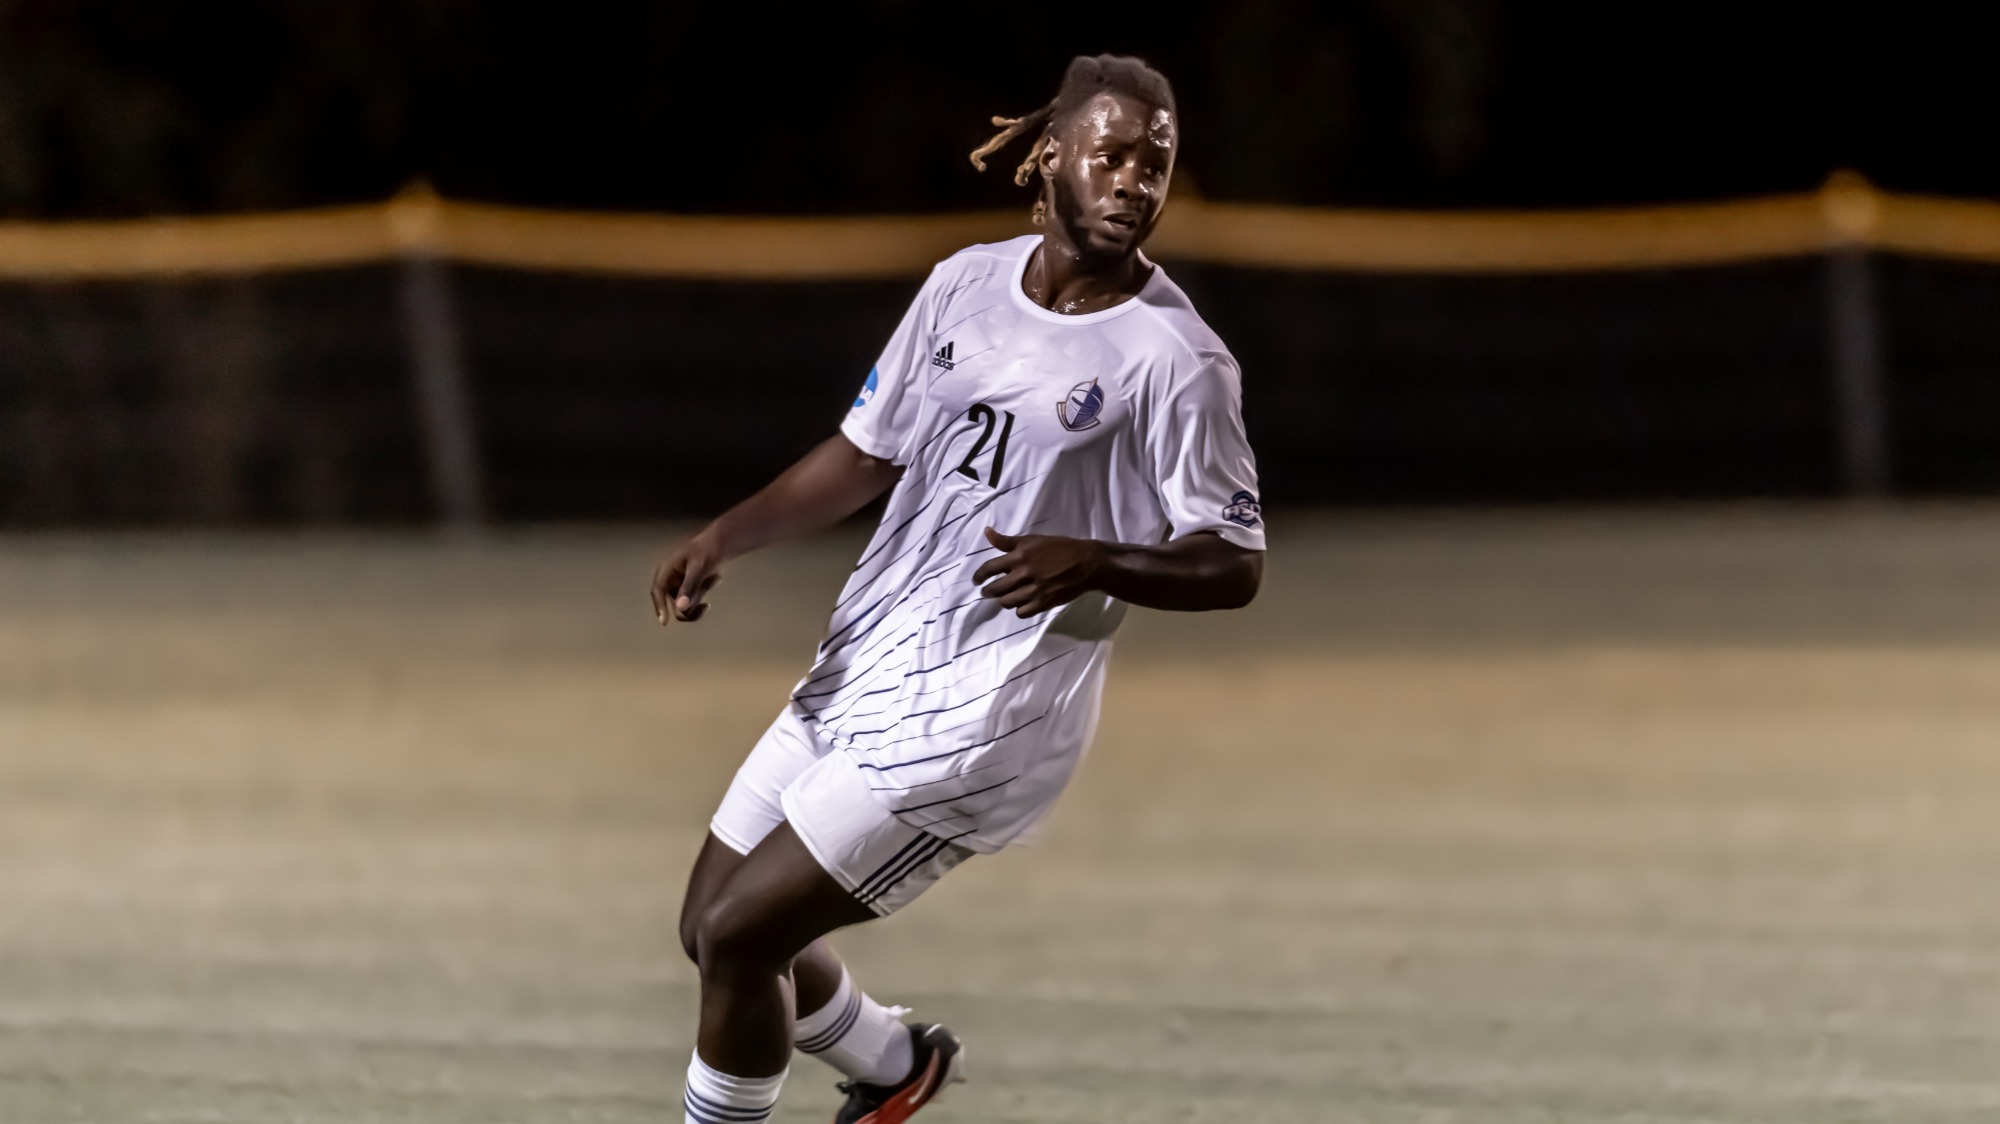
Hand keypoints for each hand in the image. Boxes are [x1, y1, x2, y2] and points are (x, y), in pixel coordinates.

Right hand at [650, 532, 724, 624]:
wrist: (719, 546)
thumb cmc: (706, 551)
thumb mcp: (698, 568)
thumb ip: (689, 587)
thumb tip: (681, 607)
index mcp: (666, 569)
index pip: (658, 591)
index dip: (659, 607)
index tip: (664, 622)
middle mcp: (669, 580)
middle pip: (673, 604)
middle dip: (691, 605)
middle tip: (707, 606)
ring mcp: (678, 586)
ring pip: (685, 605)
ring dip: (700, 595)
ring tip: (713, 579)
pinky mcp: (687, 590)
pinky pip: (693, 602)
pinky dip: (704, 592)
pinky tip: (714, 579)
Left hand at [972, 526, 1106, 616]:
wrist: (1086, 563)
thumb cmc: (1059, 548)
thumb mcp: (1033, 540)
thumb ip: (1007, 541)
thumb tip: (986, 532)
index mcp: (1019, 556)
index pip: (989, 569)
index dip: (979, 576)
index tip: (976, 580)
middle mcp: (1023, 574)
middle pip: (994, 589)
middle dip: (988, 591)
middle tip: (988, 591)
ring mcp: (1033, 591)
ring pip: (1006, 602)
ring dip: (1004, 599)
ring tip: (1008, 595)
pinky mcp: (1043, 604)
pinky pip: (1021, 612)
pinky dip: (1019, 608)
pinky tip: (1023, 602)